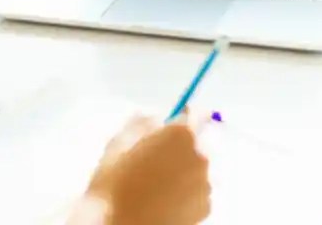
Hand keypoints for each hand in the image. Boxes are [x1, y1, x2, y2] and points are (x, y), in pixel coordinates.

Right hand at [83, 114, 210, 224]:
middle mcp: (201, 156)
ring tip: (160, 182)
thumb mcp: (119, 142)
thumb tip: (157, 117)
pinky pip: (199, 190)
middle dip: (184, 146)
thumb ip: (143, 121)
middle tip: (159, 158)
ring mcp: (206, 183)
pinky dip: (188, 191)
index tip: (180, 119)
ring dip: (186, 169)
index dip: (189, 115)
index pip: (200, 113)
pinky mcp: (206, 207)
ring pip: (199, 168)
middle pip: (200, 142)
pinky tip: (166, 198)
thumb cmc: (115, 184)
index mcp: (182, 135)